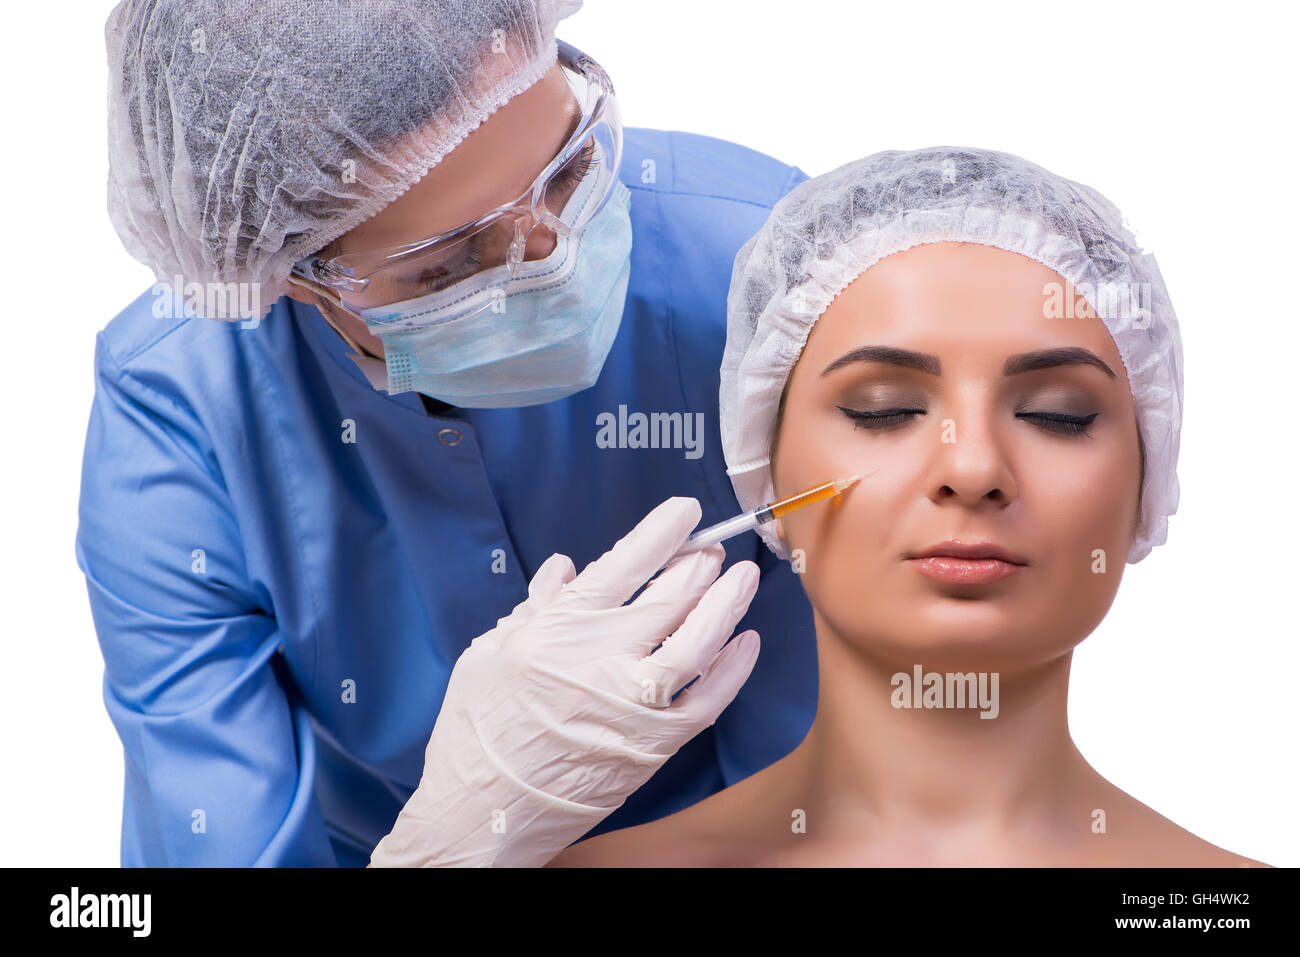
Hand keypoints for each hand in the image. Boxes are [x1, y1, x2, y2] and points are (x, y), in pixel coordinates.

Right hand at [369, 496, 760, 866]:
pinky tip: (746, 642)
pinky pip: (708, 700)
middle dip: (699, 564)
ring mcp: (633, 703)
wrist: (482, 812)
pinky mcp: (654, 744)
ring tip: (742, 580)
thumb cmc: (476, 734)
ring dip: (727, 604)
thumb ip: (534, 606)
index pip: (624, 563)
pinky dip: (733, 669)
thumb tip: (564, 568)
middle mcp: (601, 659)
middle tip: (712, 551)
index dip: (661, 531)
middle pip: (670, 596)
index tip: (684, 512)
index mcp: (558, 629)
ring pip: (699, 641)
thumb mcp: (487, 653)